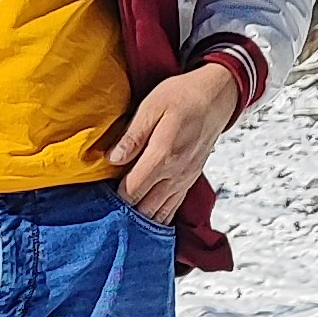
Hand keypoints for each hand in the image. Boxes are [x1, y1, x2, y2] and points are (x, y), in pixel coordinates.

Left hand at [107, 61, 241, 224]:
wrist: (217, 97)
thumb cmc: (184, 96)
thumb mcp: (152, 106)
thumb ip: (132, 135)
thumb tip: (112, 158)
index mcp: (163, 156)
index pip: (133, 190)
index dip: (114, 198)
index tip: (100, 197)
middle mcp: (176, 174)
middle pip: (145, 208)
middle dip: (125, 214)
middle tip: (106, 211)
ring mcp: (185, 180)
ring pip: (160, 214)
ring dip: (141, 219)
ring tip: (122, 220)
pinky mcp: (190, 180)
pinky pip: (173, 208)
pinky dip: (158, 217)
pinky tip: (146, 220)